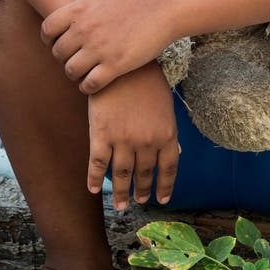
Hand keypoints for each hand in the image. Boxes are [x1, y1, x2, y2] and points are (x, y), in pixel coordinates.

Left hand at [40, 0, 176, 93]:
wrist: (166, 9)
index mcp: (79, 10)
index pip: (47, 30)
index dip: (49, 40)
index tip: (58, 43)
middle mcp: (84, 30)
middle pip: (58, 53)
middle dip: (63, 58)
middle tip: (75, 57)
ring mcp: (99, 49)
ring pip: (71, 71)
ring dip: (74, 74)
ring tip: (84, 71)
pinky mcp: (115, 65)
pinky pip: (90, 84)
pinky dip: (88, 87)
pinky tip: (95, 82)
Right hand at [87, 62, 178, 209]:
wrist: (123, 64)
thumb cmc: (147, 81)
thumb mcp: (165, 105)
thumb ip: (168, 130)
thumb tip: (176, 150)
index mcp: (167, 134)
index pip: (168, 168)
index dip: (165, 186)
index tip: (161, 199)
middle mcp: (147, 142)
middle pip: (144, 173)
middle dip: (142, 190)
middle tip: (138, 201)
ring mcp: (123, 140)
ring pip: (122, 174)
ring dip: (122, 193)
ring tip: (121, 204)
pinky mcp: (101, 135)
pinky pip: (97, 164)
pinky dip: (95, 179)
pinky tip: (94, 189)